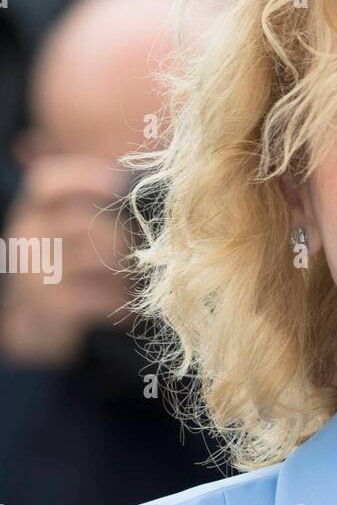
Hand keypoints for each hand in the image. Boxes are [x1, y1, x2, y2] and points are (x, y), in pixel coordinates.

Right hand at [0, 155, 133, 366]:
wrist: (34, 326)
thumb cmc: (63, 271)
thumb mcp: (65, 237)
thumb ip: (90, 214)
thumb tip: (143, 194)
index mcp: (33, 212)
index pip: (47, 183)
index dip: (82, 178)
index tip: (117, 182)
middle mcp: (26, 237)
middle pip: (82, 221)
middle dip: (119, 235)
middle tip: (140, 250)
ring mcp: (34, 272)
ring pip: (91, 257)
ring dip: (122, 268)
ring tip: (136, 280)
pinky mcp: (49, 304)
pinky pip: (95, 295)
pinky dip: (118, 299)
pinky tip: (128, 304)